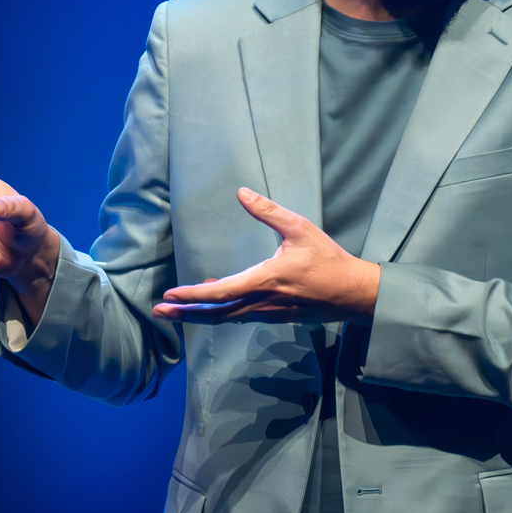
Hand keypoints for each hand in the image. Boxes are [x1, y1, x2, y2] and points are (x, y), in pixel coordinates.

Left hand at [152, 187, 378, 323]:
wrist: (352, 293)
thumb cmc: (328, 260)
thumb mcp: (300, 228)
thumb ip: (269, 211)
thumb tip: (243, 193)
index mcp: (265, 280)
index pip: (221, 293)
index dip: (193, 295)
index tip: (171, 295)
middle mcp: (262, 302)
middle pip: (216, 314)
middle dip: (185, 314)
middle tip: (159, 312)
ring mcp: (268, 313)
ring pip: (227, 319)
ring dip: (200, 315)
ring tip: (176, 311)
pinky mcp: (275, 316)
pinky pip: (240, 317)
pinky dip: (220, 312)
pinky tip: (212, 302)